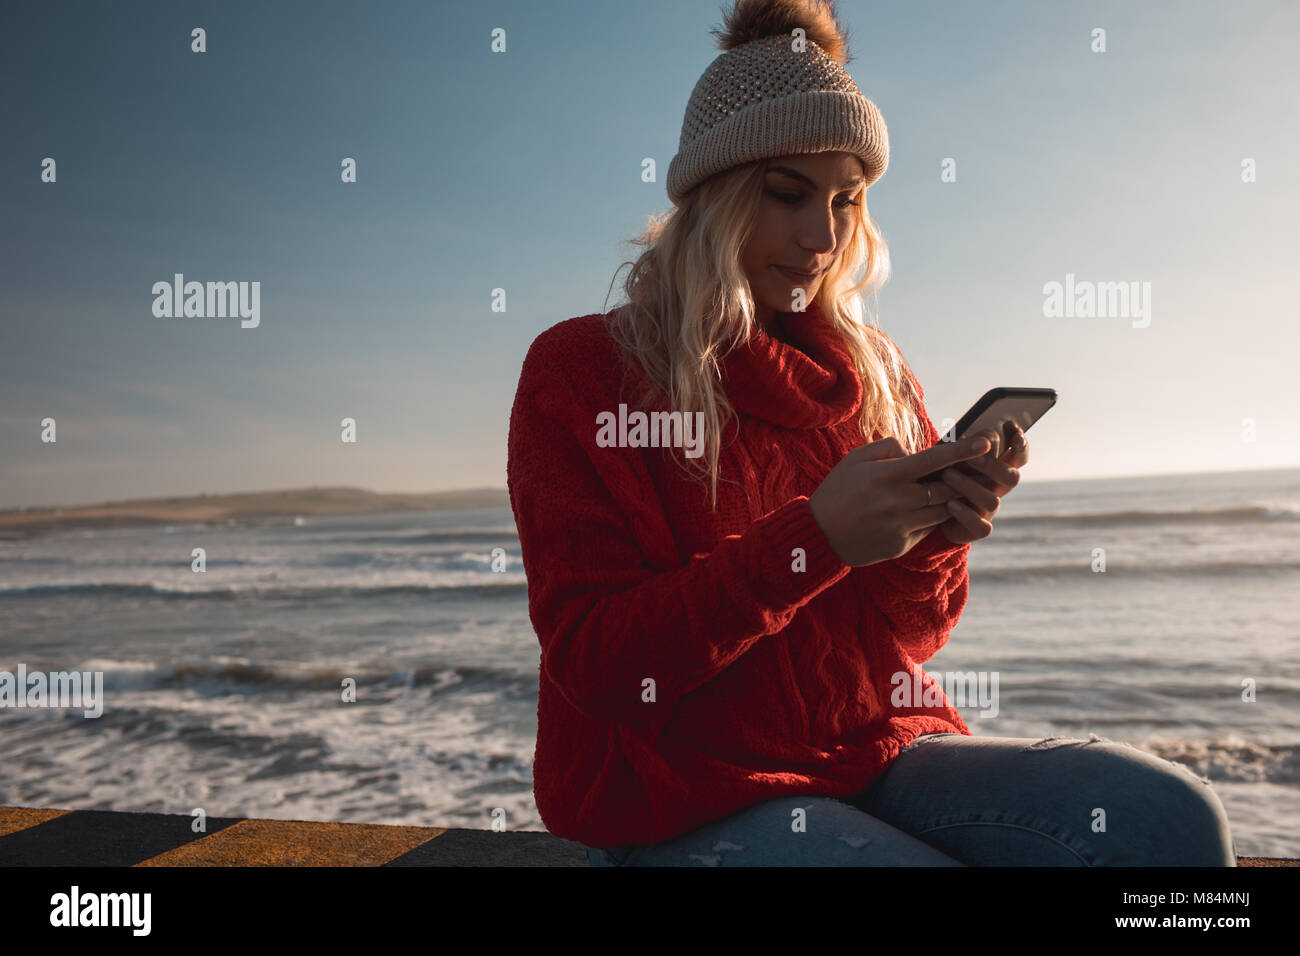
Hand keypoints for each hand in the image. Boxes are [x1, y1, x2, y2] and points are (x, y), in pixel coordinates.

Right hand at [809, 434, 993, 566]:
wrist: (819, 535)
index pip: (934, 460)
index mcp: (888, 476)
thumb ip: (887, 448)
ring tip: (941, 491)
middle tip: (967, 471)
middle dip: (960, 479)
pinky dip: (929, 518)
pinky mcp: (902, 544)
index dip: (962, 451)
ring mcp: (902, 525)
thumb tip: (912, 451)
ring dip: (947, 500)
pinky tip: (917, 513)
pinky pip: (928, 529)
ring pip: (942, 510)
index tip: (985, 443)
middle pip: (946, 488)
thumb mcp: (854, 459)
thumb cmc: (836, 491)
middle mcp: (898, 501)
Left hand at [936, 420, 1028, 544]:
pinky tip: (949, 504)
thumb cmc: (938, 477)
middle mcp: (996, 490)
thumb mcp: (948, 457)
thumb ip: (961, 446)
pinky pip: (982, 527)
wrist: (925, 512)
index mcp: (995, 470)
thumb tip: (967, 433)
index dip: (1019, 443)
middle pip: (1012, 477)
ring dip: (969, 486)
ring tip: (947, 475)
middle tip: (969, 456)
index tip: (1008, 424)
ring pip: (992, 500)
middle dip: (991, 466)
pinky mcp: (976, 529)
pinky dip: (966, 514)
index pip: (1018, 456)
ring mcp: (988, 511)